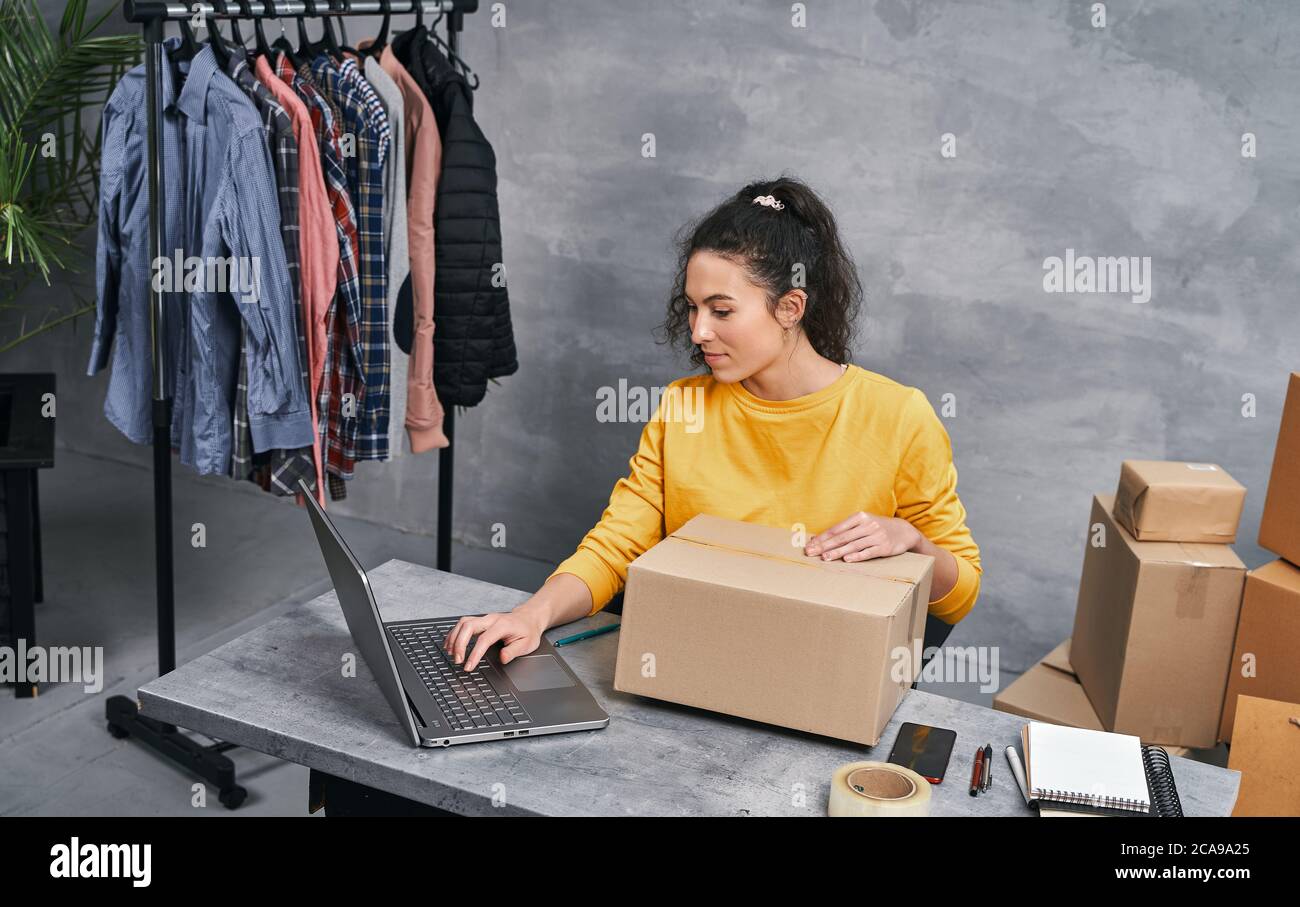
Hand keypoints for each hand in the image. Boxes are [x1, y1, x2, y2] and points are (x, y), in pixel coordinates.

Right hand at [443, 605, 548, 671]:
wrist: (528, 618)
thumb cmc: (527, 631)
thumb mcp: (527, 644)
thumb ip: (514, 651)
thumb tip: (502, 658)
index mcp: (503, 625)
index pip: (484, 639)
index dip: (474, 654)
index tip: (468, 666)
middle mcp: (492, 619)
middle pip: (468, 626)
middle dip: (459, 644)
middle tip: (458, 660)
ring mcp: (485, 618)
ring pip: (463, 623)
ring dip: (454, 638)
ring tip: (451, 653)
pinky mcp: (480, 620)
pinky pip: (463, 623)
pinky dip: (455, 633)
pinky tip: (451, 644)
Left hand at [804, 511, 921, 561]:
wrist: (905, 531)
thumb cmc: (878, 528)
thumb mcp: (864, 523)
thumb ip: (846, 529)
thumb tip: (821, 538)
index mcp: (860, 517)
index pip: (837, 528)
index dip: (822, 537)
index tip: (810, 545)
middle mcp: (868, 525)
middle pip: (842, 537)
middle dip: (825, 545)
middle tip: (811, 552)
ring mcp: (876, 536)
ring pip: (853, 545)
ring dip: (837, 552)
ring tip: (825, 558)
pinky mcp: (884, 547)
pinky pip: (868, 552)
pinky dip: (857, 556)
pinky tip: (846, 560)